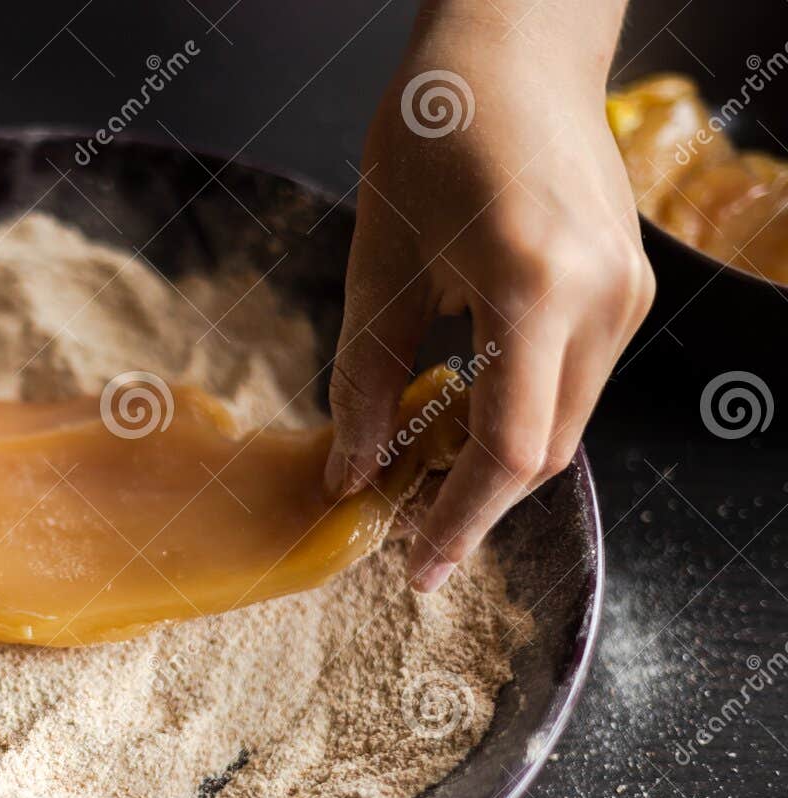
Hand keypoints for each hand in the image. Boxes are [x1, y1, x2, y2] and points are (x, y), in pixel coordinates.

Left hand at [325, 0, 652, 590]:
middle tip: (405, 526)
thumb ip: (362, 378)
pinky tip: (461, 407)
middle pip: (543, 451)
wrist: (513, 49)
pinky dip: (519, 410)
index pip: (507, 449)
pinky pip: (574, 381)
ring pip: (563, 423)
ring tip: (421, 465)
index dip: (460, 521)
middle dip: (474, 500)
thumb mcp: (379, 262)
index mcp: (535, 289)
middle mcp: (601, 299)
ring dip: (494, 458)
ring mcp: (626, 294)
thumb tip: (348, 473)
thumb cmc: (433, 134)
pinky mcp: (626, 286)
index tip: (415, 569)